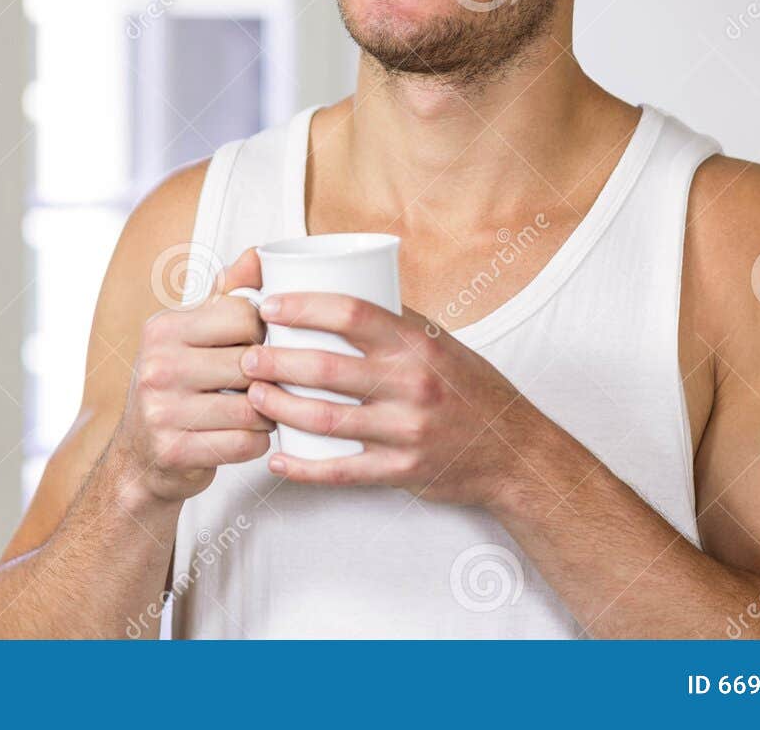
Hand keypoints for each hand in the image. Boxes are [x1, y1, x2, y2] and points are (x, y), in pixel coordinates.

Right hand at [109, 249, 275, 505]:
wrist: (139, 456)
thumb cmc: (177, 387)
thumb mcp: (192, 335)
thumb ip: (227, 295)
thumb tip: (259, 254)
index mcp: (164, 329)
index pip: (243, 315)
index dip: (264, 332)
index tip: (260, 346)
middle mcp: (158, 366)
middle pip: (252, 363)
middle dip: (269, 376)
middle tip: (267, 383)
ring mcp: (162, 412)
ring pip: (254, 407)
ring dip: (268, 413)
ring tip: (260, 410)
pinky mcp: (175, 451)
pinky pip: (246, 444)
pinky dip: (257, 442)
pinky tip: (247, 436)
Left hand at [240, 293, 543, 506]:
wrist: (512, 451)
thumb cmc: (471, 389)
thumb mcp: (442, 344)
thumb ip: (395, 321)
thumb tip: (340, 289)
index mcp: (418, 344)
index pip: (352, 312)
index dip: (304, 306)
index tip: (270, 305)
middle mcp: (412, 384)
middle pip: (326, 368)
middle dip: (275, 361)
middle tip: (247, 356)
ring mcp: (405, 431)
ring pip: (324, 420)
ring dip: (279, 408)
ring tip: (254, 396)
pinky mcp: (401, 471)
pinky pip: (341, 471)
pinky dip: (303, 467)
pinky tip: (277, 459)